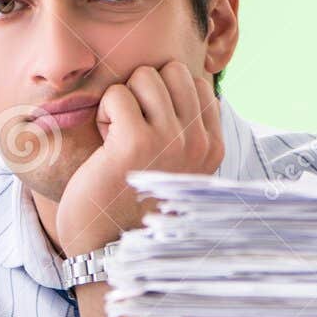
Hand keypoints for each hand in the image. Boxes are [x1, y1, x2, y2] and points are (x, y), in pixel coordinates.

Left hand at [54, 60, 222, 256]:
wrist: (105, 245)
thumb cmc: (130, 200)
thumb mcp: (171, 163)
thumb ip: (184, 128)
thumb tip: (179, 77)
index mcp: (212, 148)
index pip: (197, 84)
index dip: (165, 97)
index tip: (151, 133)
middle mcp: (198, 144)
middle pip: (173, 71)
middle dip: (145, 91)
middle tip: (131, 130)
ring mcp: (170, 142)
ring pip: (146, 76)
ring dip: (124, 101)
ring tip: (118, 139)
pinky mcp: (136, 142)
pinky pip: (118, 94)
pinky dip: (105, 113)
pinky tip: (105, 145)